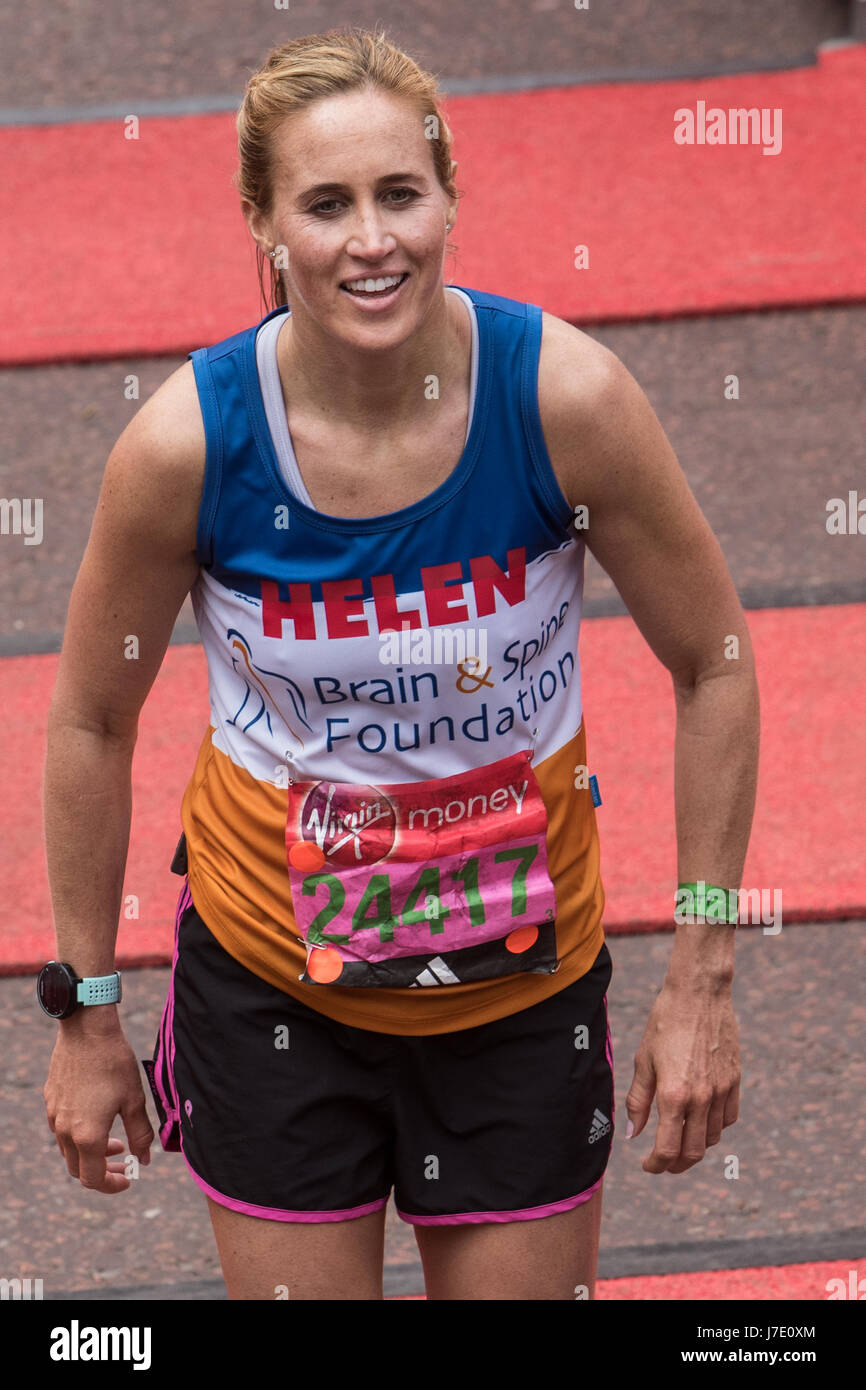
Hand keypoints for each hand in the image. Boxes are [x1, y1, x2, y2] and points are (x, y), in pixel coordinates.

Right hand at [44, 1024, 154, 1192]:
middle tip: (122, 1160)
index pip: (94, 1180)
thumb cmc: (114, 1063)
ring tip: (114, 1139)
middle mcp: (65, 1131)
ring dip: (90, 1153)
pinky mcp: (50, 1100)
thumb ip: (141, 1135)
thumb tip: (144, 1159)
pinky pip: (61, 1130)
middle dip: (102, 1172)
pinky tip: (96, 1117)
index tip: (128, 1178)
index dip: (112, 1185)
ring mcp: (54, 1115)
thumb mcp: (134, 1100)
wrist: (87, 1030)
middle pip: (78, 1169)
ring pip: (68, 1150)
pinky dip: (78, 1135)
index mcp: (87, 1136)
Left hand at [625, 977, 739, 1172]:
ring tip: (680, 1140)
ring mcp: (722, 1091)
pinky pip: (729, 1117)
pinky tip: (701, 1120)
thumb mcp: (643, 1061)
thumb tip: (633, 1134)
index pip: (668, 1149)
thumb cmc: (664, 1023)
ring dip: (695, 1146)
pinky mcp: (735, 1080)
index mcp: (673, 1095)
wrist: (699, 994)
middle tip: (663, 1163)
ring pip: (712, 1137)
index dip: (656, 1165)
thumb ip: (638, 1101)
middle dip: (676, 1165)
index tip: (648, 1165)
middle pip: (693, 1152)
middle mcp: (701, 1099)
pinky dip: (715, 1127)